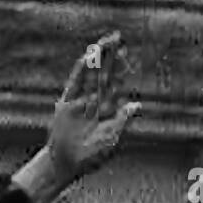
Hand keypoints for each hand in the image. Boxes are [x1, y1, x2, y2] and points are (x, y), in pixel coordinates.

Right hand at [48, 32, 141, 182]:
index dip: (121, 69)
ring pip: (91, 75)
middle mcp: (95, 102)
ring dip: (97, 59)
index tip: (126, 55)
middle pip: (104, 74)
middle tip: (118, 37)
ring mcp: (81, 101)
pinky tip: (87, 57)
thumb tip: (136, 105)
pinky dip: (80, 71)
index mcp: (109, 110)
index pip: (117, 84)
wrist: (67, 165)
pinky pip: (74, 84)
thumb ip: (122, 121)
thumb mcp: (111, 139)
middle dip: (111, 57)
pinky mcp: (66, 104)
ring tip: (103, 42)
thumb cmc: (91, 157)